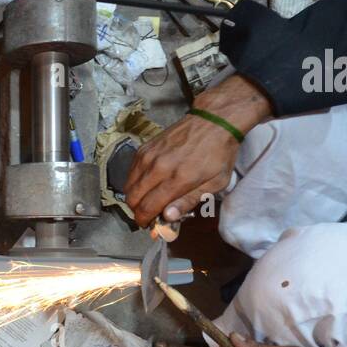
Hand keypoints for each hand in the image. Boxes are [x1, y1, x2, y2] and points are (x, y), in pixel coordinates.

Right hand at [123, 74, 272, 225]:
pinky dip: (135, 182)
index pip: (147, 207)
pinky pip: (130, 172)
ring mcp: (147, 156)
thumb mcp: (214, 183)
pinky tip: (148, 183)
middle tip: (148, 214)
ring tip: (148, 199)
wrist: (212, 121)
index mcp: (177, 179)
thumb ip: (188, 201)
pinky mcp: (144, 148)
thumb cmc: (218, 154)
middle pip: (132, 199)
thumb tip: (167, 217)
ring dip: (135, 197)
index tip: (149, 225)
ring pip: (128, 186)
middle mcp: (157, 168)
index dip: (144, 221)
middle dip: (137, 211)